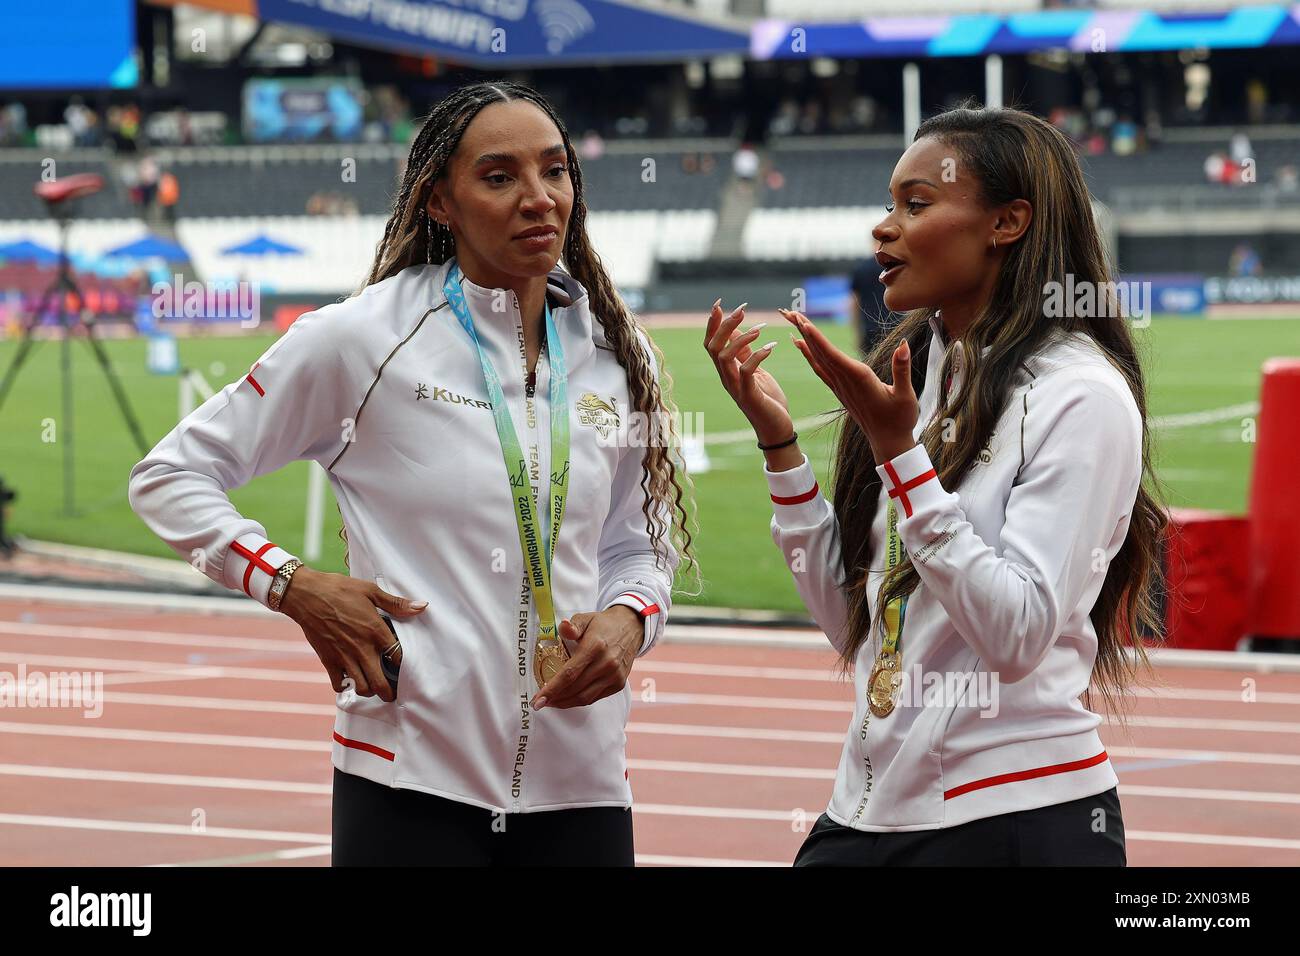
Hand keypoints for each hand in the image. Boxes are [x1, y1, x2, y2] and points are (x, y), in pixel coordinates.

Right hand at [280, 566, 427, 701]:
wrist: (306, 594)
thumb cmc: (339, 589)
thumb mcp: (371, 591)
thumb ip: (397, 603)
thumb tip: (421, 607)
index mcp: (375, 631)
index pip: (398, 658)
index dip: (405, 667)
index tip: (407, 668)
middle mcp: (361, 648)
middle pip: (380, 683)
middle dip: (389, 692)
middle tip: (393, 692)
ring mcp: (344, 657)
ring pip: (362, 688)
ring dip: (370, 691)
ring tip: (374, 686)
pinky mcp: (328, 660)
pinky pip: (338, 684)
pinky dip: (345, 687)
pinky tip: (350, 680)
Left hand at [531, 607, 642, 709]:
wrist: (631, 628)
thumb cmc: (603, 624)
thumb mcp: (585, 618)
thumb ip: (572, 626)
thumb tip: (562, 627)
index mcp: (595, 646)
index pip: (569, 673)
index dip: (552, 688)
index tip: (538, 699)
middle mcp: (607, 663)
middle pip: (575, 688)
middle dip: (554, 698)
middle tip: (539, 702)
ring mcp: (614, 676)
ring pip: (585, 697)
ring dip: (565, 703)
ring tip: (551, 702)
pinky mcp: (618, 684)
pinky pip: (594, 698)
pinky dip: (578, 700)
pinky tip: (567, 698)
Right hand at [704, 298, 794, 445]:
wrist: (776, 429)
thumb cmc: (767, 399)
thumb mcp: (755, 371)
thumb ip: (744, 353)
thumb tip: (736, 330)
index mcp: (726, 371)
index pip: (710, 343)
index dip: (712, 323)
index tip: (719, 302)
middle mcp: (726, 378)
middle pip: (713, 347)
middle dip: (725, 325)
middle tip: (742, 309)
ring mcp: (735, 387)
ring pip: (724, 357)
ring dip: (741, 339)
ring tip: (760, 328)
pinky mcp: (748, 395)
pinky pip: (746, 371)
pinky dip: (757, 356)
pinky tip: (771, 347)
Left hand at [780, 308, 918, 462]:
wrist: (888, 443)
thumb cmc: (899, 420)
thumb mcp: (906, 396)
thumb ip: (901, 370)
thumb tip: (902, 345)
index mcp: (859, 379)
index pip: (833, 355)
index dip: (817, 338)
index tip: (803, 322)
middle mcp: (845, 381)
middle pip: (820, 352)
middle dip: (804, 330)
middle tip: (789, 311)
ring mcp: (840, 387)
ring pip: (818, 358)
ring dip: (804, 338)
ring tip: (791, 320)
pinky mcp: (840, 390)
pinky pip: (820, 368)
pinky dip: (809, 354)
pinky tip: (800, 344)